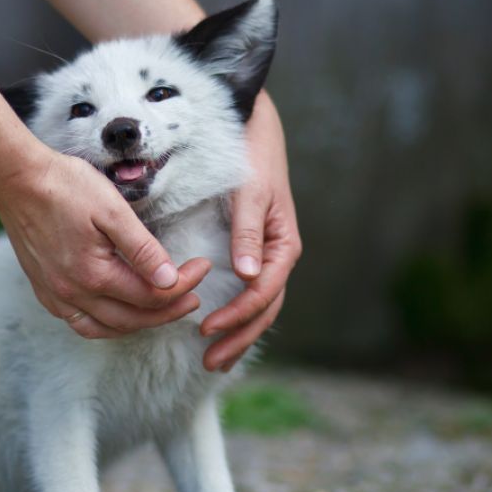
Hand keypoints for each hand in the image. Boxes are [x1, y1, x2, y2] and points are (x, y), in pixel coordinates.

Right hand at [0, 149, 210, 338]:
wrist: (16, 180)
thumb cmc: (66, 186)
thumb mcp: (113, 210)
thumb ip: (143, 249)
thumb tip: (170, 280)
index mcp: (94, 274)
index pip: (151, 295)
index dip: (183, 284)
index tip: (203, 266)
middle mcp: (73, 293)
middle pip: (133, 318)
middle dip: (169, 310)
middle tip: (194, 295)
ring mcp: (56, 295)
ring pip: (106, 328)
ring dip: (139, 323)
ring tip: (163, 309)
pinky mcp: (44, 291)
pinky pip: (80, 322)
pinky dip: (107, 324)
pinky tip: (121, 312)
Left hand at [200, 94, 301, 370]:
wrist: (253, 130)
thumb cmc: (252, 158)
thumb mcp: (251, 193)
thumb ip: (248, 232)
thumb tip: (247, 275)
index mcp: (284, 245)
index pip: (264, 292)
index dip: (238, 314)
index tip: (207, 329)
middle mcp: (278, 256)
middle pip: (265, 309)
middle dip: (239, 337)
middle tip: (210, 361)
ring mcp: (266, 257)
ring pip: (259, 307)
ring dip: (239, 334)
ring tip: (214, 360)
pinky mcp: (252, 254)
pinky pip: (248, 293)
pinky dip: (236, 316)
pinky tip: (218, 333)